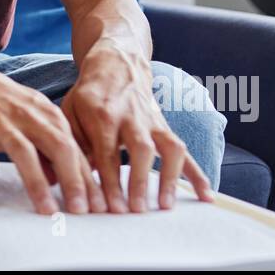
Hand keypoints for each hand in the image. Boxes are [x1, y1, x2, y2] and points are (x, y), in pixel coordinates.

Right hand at [0, 54, 107, 215]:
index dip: (88, 177)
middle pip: (57, 146)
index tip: (98, 204)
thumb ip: (46, 144)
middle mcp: (25, 115)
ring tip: (47, 210)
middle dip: (73, 179)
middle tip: (81, 210)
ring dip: (37, 182)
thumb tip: (60, 180)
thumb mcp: (28, 115)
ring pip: (23, 152)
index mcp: (44, 112)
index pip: (73, 146)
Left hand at [60, 41, 215, 212]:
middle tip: (136, 210)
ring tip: (166, 206)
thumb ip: (71, 144)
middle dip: (140, 180)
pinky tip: (205, 196)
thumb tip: (69, 180)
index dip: (108, 180)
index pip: (107, 152)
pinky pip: (185, 150)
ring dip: (170, 176)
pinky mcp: (165, 126)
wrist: (116, 64)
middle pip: (140, 149)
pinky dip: (197, 173)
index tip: (109, 208)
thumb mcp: (69, 111)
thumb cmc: (88, 95)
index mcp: (103, 114)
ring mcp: (152, 121)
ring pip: (168, 147)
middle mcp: (131, 117)